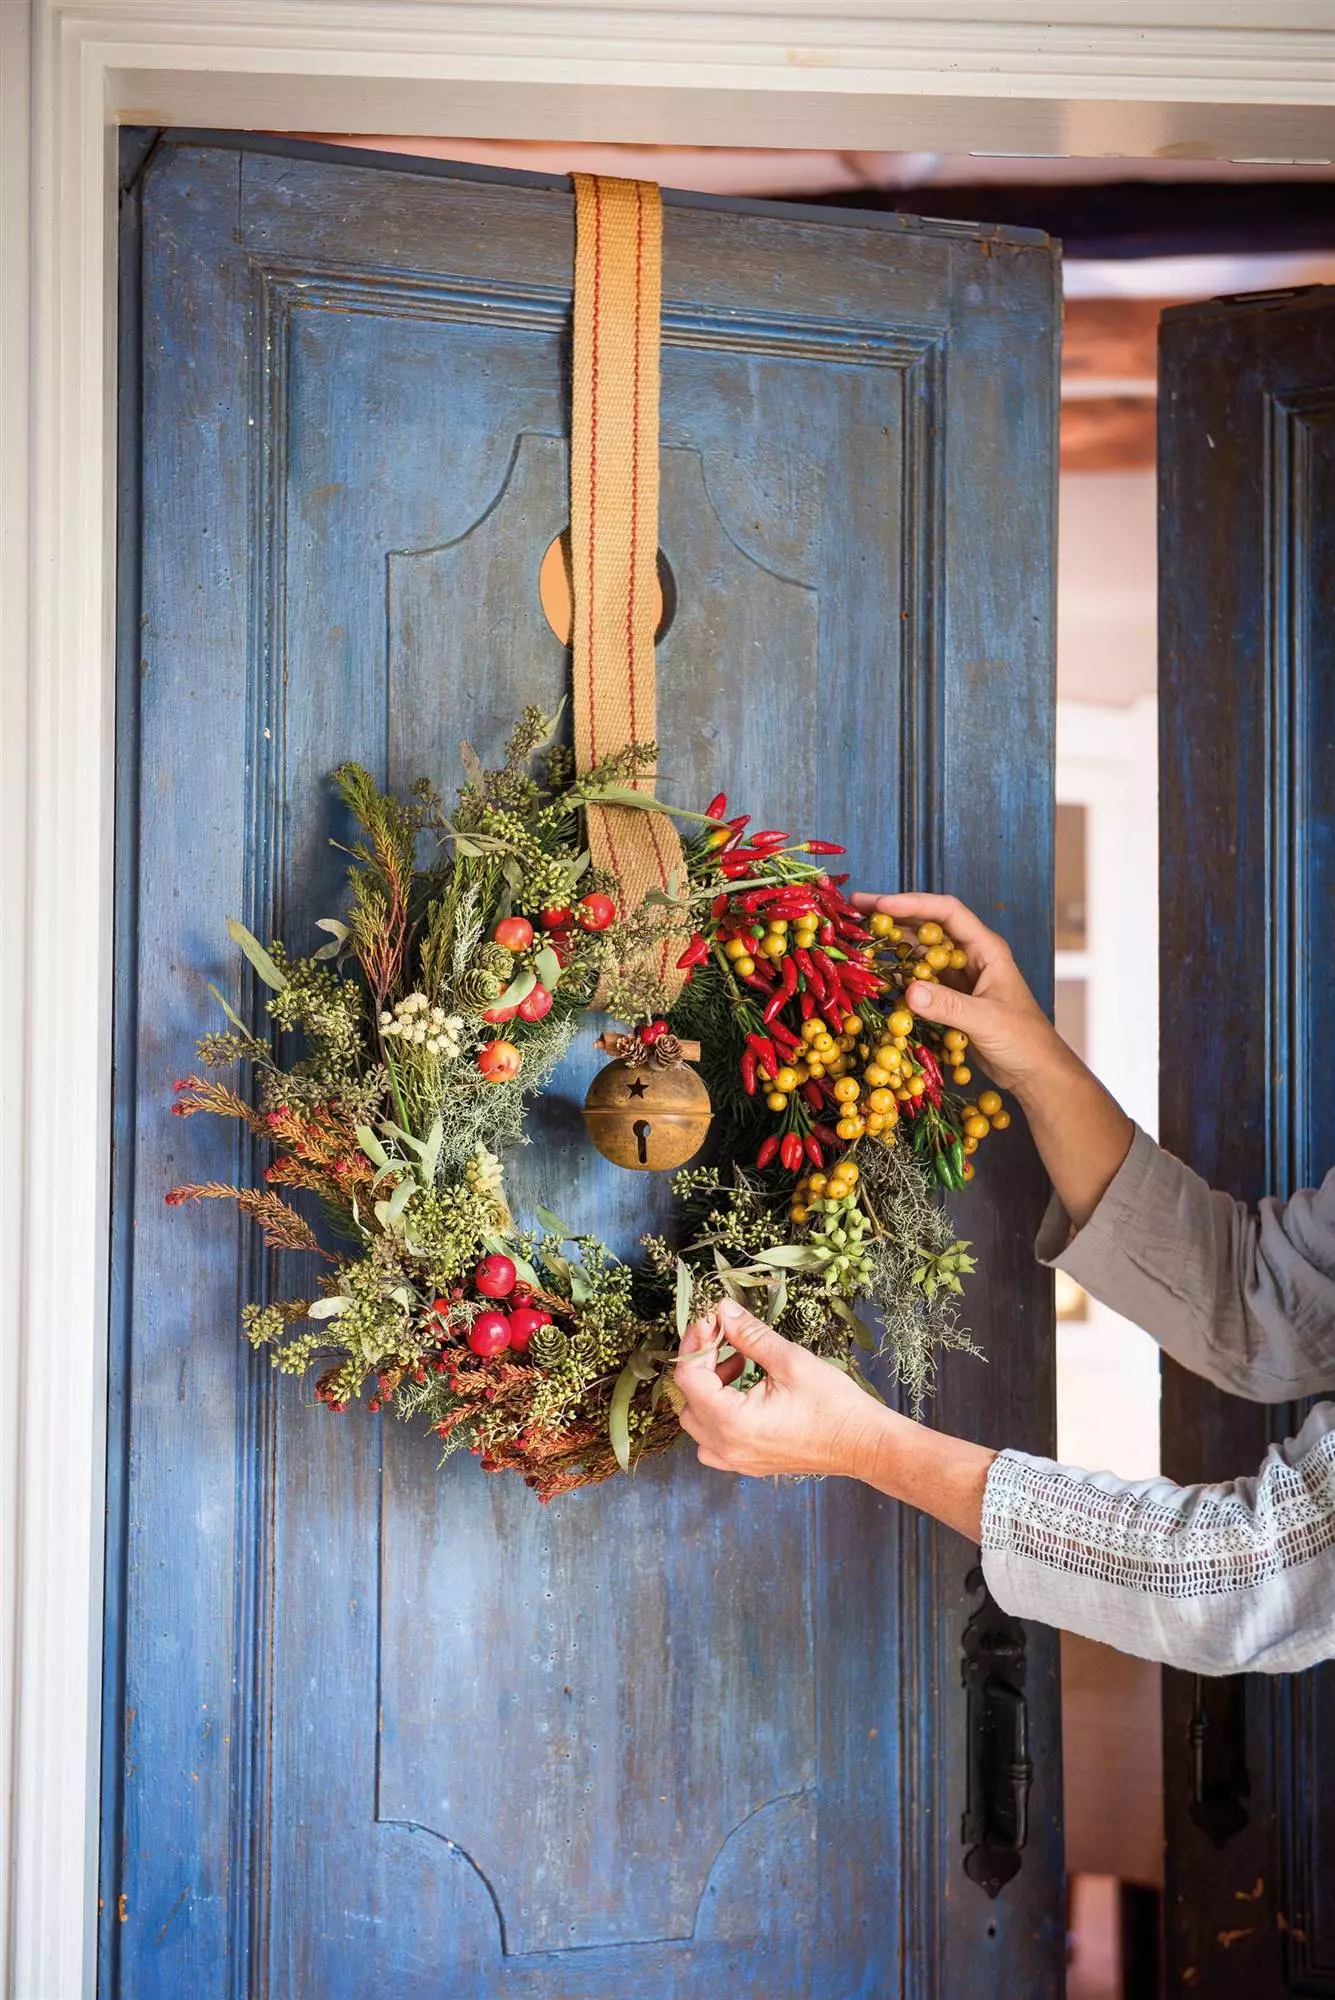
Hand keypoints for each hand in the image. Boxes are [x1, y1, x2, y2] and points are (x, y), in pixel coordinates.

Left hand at [675, 1299, 995, 1538]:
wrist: (863, 1444)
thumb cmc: (833, 1404)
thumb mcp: (789, 1360)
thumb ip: (749, 1334)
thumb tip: (722, 1310)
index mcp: (732, 1422)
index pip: (688, 1378)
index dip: (696, 1342)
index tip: (711, 1319)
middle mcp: (727, 1447)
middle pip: (688, 1399)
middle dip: (702, 1362)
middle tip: (725, 1336)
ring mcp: (737, 1460)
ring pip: (698, 1421)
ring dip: (709, 1388)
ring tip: (739, 1361)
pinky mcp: (749, 1462)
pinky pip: (715, 1439)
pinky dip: (719, 1412)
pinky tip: (744, 1390)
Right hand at [850, 890, 1062, 1094]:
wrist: (1035, 1071)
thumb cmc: (1024, 1040)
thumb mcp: (987, 1020)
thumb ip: (949, 1006)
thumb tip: (909, 991)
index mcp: (986, 949)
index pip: (947, 913)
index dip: (913, 904)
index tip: (882, 906)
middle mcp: (970, 956)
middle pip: (927, 925)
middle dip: (893, 915)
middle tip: (858, 907)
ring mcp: (958, 977)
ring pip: (920, 951)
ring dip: (891, 943)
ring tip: (859, 935)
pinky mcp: (949, 998)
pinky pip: (919, 979)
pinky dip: (898, 974)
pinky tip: (876, 972)